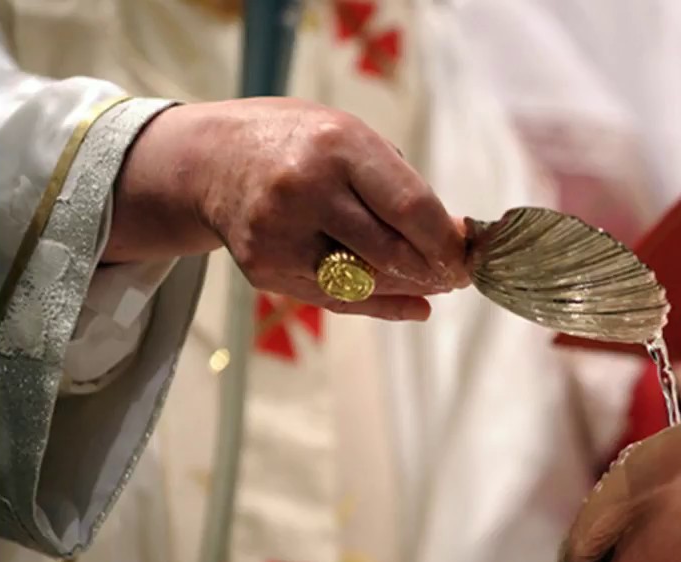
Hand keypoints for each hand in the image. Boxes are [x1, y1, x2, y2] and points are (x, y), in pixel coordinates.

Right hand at [108, 97, 470, 321]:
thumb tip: (454, 240)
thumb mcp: (351, 139)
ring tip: (433, 281)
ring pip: (365, 283)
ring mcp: (279, 234)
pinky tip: (410, 302)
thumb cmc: (301, 146)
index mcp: (336, 146)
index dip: (447, 241)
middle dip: (435, 270)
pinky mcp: (265, 269)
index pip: (410, 208)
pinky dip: (380, 304)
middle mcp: (304, 189)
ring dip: (410, 288)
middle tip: (459, 274)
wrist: (212, 160)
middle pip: (390, 252)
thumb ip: (401, 185)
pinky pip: (336, 299)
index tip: (469, 252)